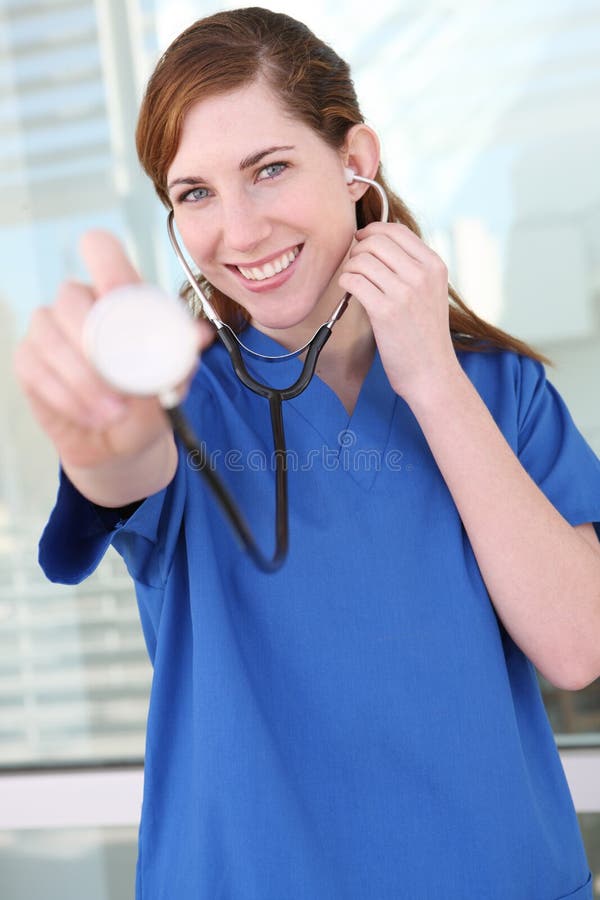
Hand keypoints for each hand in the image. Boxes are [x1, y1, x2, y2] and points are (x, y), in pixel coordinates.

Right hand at [14, 231, 213, 470]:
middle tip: (121, 384)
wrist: (121, 442)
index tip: (116, 294)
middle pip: (71, 298)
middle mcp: (79, 304)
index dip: (106, 266)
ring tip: (114, 411)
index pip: (101, 250)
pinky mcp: (28, 360)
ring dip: (84, 381)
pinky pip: (35, 369)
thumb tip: (199, 335)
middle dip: (94, 344)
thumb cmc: (147, 402)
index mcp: (118, 295)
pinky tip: (92, 416)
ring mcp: (49, 329)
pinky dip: (67, 398)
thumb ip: (182, 357)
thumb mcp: (173, 382)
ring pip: (50, 337)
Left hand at [338, 222, 460, 403]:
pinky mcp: (385, 311)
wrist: (431, 372)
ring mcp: (405, 292)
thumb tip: (373, 242)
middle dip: (358, 250)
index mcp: (435, 265)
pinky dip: (345, 283)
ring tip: (353, 282)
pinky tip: (350, 292)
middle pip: (376, 241)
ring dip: (350, 268)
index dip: (373, 230)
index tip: (361, 239)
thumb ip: (411, 266)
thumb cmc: (424, 335)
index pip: (397, 230)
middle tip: (355, 266)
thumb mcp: (431, 292)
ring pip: (362, 260)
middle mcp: (422, 275)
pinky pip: (353, 281)